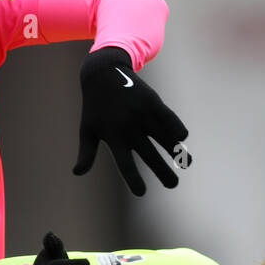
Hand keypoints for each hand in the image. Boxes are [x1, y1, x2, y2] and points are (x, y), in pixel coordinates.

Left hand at [73, 46, 190, 195]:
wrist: (102, 71)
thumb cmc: (95, 106)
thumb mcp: (87, 128)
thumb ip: (86, 152)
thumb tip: (77, 173)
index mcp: (113, 136)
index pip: (124, 163)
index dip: (133, 179)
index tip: (141, 193)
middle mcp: (128, 126)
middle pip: (148, 154)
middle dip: (162, 171)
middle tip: (173, 185)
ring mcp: (141, 113)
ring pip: (162, 136)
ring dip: (176, 151)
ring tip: (187, 163)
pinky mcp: (152, 101)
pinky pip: (168, 118)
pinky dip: (176, 128)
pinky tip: (183, 139)